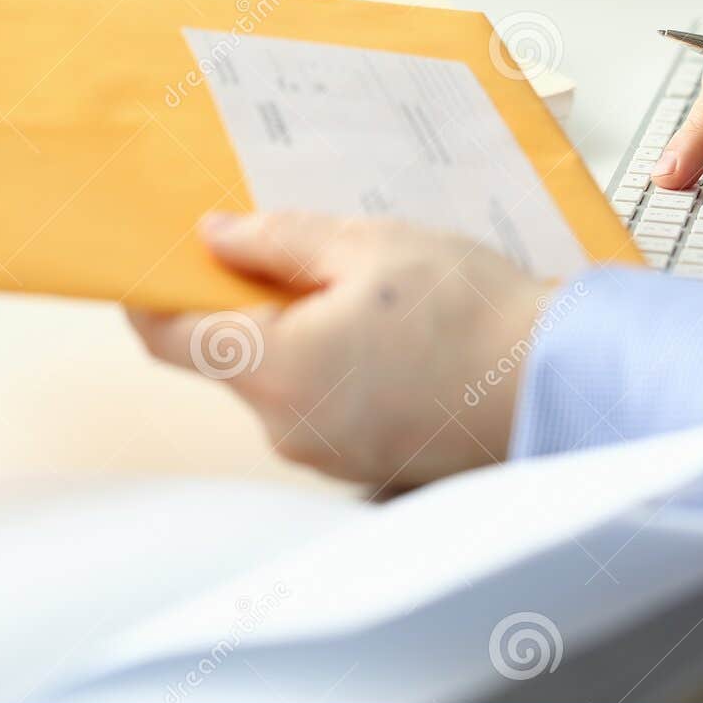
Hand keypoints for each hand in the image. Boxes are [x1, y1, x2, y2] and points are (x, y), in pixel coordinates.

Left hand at [127, 212, 546, 486]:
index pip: (169, 338)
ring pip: (277, 384)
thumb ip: (276, 240)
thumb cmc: (470, 312)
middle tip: (292, 256)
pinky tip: (384, 337)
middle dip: (246, 306)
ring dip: (295, 338)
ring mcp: (325, 456)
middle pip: (228, 359)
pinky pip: (318, 409)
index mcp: (276, 371)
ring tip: (361, 293)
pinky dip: (330, 370)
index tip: (152, 262)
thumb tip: (213, 236)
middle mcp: (288, 428)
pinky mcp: (361, 466)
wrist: (554, 380)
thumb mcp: (367, 246)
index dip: (148, 295)